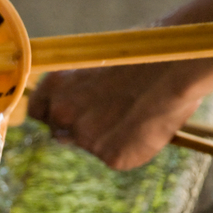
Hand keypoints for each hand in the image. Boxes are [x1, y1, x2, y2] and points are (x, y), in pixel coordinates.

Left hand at [28, 63, 201, 169]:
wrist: (174, 67)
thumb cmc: (142, 54)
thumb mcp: (98, 62)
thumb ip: (79, 86)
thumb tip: (80, 103)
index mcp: (56, 86)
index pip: (38, 112)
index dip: (53, 114)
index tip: (69, 113)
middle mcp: (63, 115)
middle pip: (60, 133)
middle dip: (80, 127)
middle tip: (109, 114)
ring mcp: (86, 139)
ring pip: (91, 145)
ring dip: (107, 136)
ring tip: (136, 112)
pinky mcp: (111, 158)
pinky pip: (116, 156)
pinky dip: (130, 147)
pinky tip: (146, 126)